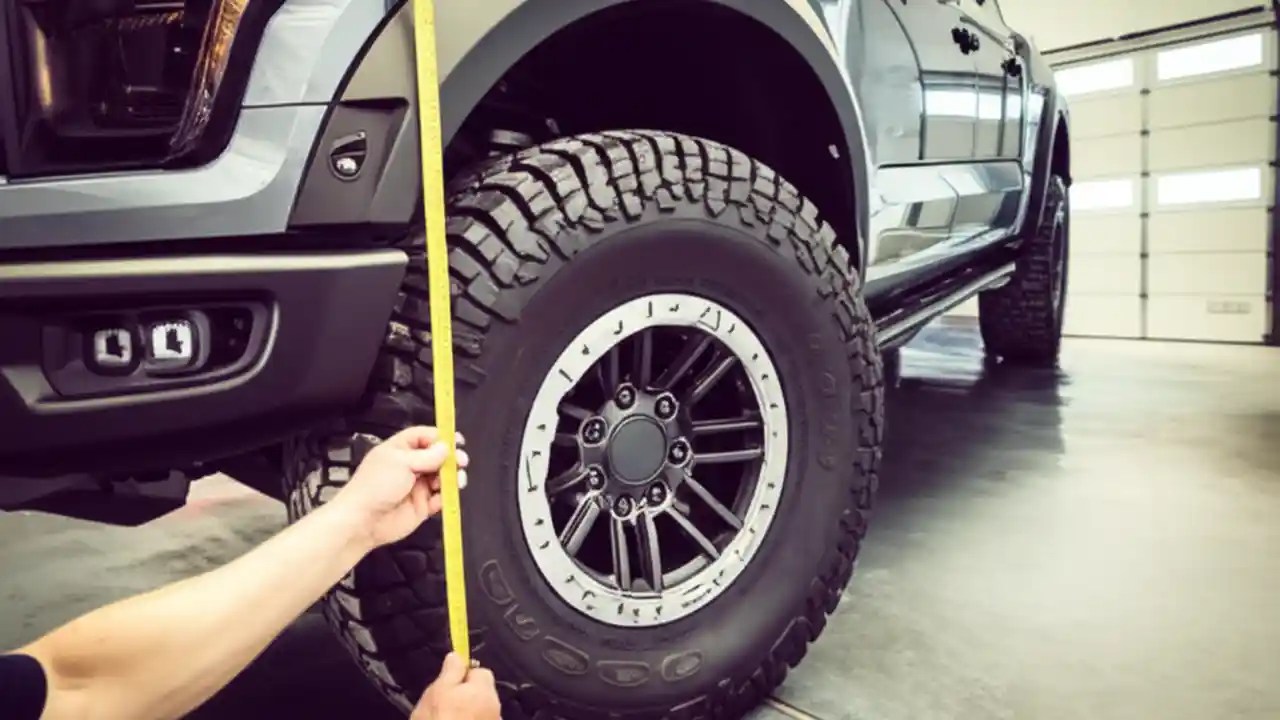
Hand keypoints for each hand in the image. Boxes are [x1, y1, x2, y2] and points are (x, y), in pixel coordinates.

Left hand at [332, 426, 469, 548]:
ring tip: (455, 481)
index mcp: (399, 449)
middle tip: (461, 462)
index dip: (441, 437)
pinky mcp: (422, 505)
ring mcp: (416, 486)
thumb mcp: (402, 462)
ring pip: (442, 477)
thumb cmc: (375, 486)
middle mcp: (409, 466)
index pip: (424, 436)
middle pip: (437, 457)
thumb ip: (428, 456)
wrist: (363, 521)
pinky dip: (447, 496)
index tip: (457, 441)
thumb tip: (446, 448)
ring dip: (451, 477)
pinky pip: (440, 498)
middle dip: (451, 458)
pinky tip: (447, 495)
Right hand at [412, 653, 500, 719]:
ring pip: (479, 713)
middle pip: (481, 694)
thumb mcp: (437, 692)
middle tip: (442, 706)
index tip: (447, 684)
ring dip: (467, 714)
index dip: (463, 675)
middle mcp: (494, 709)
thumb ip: (450, 671)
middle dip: (465, 697)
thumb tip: (457, 656)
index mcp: (484, 692)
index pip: (481, 671)